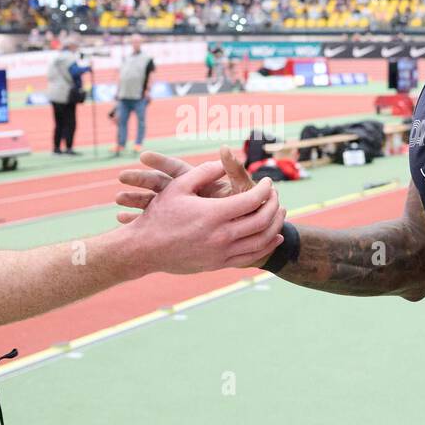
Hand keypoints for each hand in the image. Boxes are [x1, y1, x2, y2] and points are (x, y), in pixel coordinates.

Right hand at [121, 158, 283, 273]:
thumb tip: (224, 160)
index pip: (252, 200)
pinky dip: (267, 245)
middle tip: (276, 195)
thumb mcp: (178, 187)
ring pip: (261, 241)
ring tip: (280, 213)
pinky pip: (251, 256)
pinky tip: (273, 236)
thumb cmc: (158, 214)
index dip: (264, 189)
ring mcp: (221, 253)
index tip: (267, 181)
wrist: (144, 250)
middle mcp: (221, 236)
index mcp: (213, 214)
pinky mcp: (218, 264)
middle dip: (274, 206)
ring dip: (276, 225)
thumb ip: (203, 172)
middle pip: (262, 220)